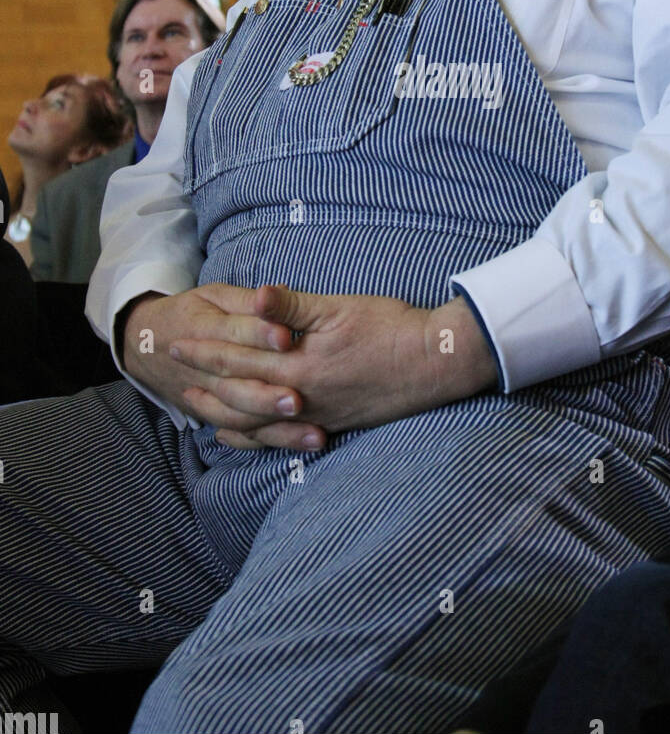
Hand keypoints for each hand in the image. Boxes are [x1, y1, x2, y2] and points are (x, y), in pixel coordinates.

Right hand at [121, 285, 324, 445]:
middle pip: (235, 385)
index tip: (287, 339)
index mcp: (204, 330)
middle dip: (267, 395)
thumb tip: (280, 292)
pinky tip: (299, 443)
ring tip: (312, 433)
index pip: (234, 334)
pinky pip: (240, 433)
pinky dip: (268, 442)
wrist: (144, 343)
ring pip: (238, 417)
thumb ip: (247, 300)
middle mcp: (203, 370)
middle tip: (298, 400)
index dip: (260, 335)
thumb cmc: (191, 313)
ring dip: (275, 427)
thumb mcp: (213, 296)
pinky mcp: (212, 415)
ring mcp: (207, 397)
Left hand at [173, 287, 497, 449]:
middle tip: (171, 373)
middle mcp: (301, 395)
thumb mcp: (340, 307)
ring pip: (254, 421)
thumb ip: (294, 307)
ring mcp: (315, 414)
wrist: (434, 363)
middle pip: (238, 392)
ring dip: (220, 411)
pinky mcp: (331, 424)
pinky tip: (238, 432)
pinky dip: (252, 436)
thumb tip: (257, 296)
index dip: (206, 349)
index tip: (176, 342)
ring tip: (193, 404)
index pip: (239, 356)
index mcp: (299, 363)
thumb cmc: (391, 327)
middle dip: (202, 381)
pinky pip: (279, 437)